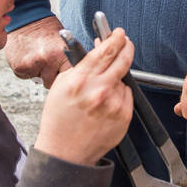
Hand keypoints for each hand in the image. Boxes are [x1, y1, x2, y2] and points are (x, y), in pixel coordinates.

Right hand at [4, 15, 69, 86]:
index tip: (64, 75)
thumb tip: (73, 77)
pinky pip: (25, 76)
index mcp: (63, 54)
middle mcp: (48, 60)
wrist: (26, 18)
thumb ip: (68, 61)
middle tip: (48, 62)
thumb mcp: (64, 43)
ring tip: (37, 57)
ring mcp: (33, 64)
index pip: (69, 78)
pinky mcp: (20, 67)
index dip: (66, 78)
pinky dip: (26, 69)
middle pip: (52, 83)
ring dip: (38, 72)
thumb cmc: (47, 31)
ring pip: (39, 80)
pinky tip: (27, 57)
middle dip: (50, 75)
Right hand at [34, 27, 134, 164]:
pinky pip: (127, 96)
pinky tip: (105, 105)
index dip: (115, 38)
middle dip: (126, 47)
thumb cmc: (59, 120)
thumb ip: (80, 66)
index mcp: (80, 80)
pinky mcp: (123, 116)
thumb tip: (98, 48)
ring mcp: (113, 104)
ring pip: (123, 80)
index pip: (105, 50)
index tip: (119, 33)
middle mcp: (99, 90)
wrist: (65, 152)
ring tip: (99, 94)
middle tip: (126, 43)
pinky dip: (119, 96)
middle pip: (122, 59)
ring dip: (116, 79)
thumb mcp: (61, 86)